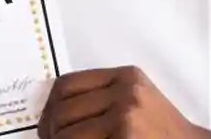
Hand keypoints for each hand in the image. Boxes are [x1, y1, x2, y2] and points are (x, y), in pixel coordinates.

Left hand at [38, 66, 210, 138]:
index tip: (46, 124)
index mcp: (126, 76)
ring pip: (67, 134)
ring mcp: (126, 115)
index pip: (67, 85)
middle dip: (50, 132)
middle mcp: (125, 91)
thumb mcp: (136, 100)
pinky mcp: (125, 137)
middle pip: (62, 110)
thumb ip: (103, 97)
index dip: (49, 107)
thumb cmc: (163, 132)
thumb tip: (54, 113)